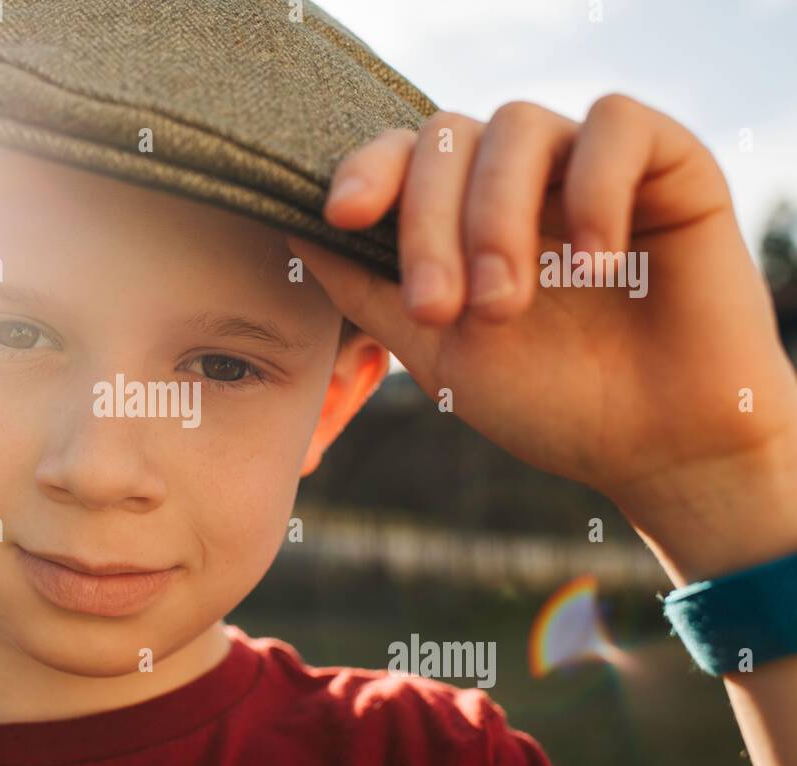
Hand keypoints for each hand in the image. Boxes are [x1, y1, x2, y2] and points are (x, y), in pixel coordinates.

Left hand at [289, 95, 796, 582]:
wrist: (657, 448)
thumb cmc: (547, 400)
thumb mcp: (436, 353)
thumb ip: (367, 291)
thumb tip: (292, 229)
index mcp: (460, 214)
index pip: (400, 155)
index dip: (364, 170)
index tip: (342, 215)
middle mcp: (517, 180)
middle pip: (447, 137)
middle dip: (428, 223)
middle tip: (441, 308)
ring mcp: (587, 166)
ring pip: (519, 126)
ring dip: (496, 216)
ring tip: (505, 305)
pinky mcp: (667, 163)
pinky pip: (616, 124)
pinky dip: (593, 187)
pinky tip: (594, 262)